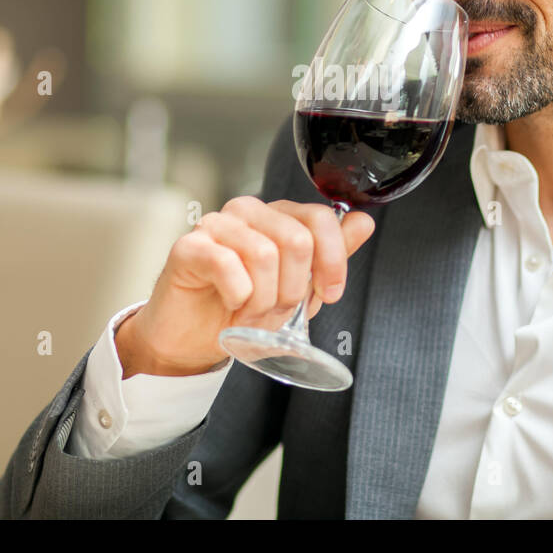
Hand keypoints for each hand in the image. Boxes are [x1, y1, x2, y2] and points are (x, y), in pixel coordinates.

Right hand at [116, 197, 374, 376]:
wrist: (193, 339)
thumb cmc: (243, 309)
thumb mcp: (298, 288)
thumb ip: (329, 255)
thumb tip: (363, 222)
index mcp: (278, 217)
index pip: (320, 218)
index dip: (333, 260)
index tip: (329, 294)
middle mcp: (248, 212)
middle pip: (296, 240)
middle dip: (294, 288)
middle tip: (277, 310)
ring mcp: (216, 225)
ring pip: (264, 254)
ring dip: (264, 298)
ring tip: (251, 311)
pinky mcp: (189, 246)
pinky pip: (227, 265)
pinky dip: (238, 296)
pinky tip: (231, 304)